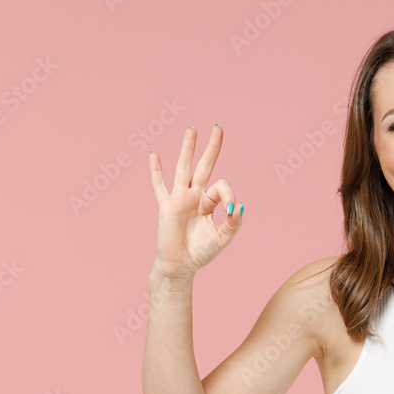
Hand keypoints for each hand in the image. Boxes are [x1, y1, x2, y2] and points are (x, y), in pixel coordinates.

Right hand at [148, 125, 242, 279]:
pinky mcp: (166, 205)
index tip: (230, 210)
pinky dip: (156, 171)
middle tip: (218, 127)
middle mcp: (195, 196)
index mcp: (209, 203)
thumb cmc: (201, 253)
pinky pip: (159, 185)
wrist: (181, 265)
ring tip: (192, 129)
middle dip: (212, 147)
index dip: (228, 195)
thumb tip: (239, 206)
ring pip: (184, 168)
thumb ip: (233, 223)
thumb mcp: (223, 238)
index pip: (222, 186)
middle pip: (205, 166)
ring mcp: (180, 198)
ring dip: (188, 148)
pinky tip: (154, 155)